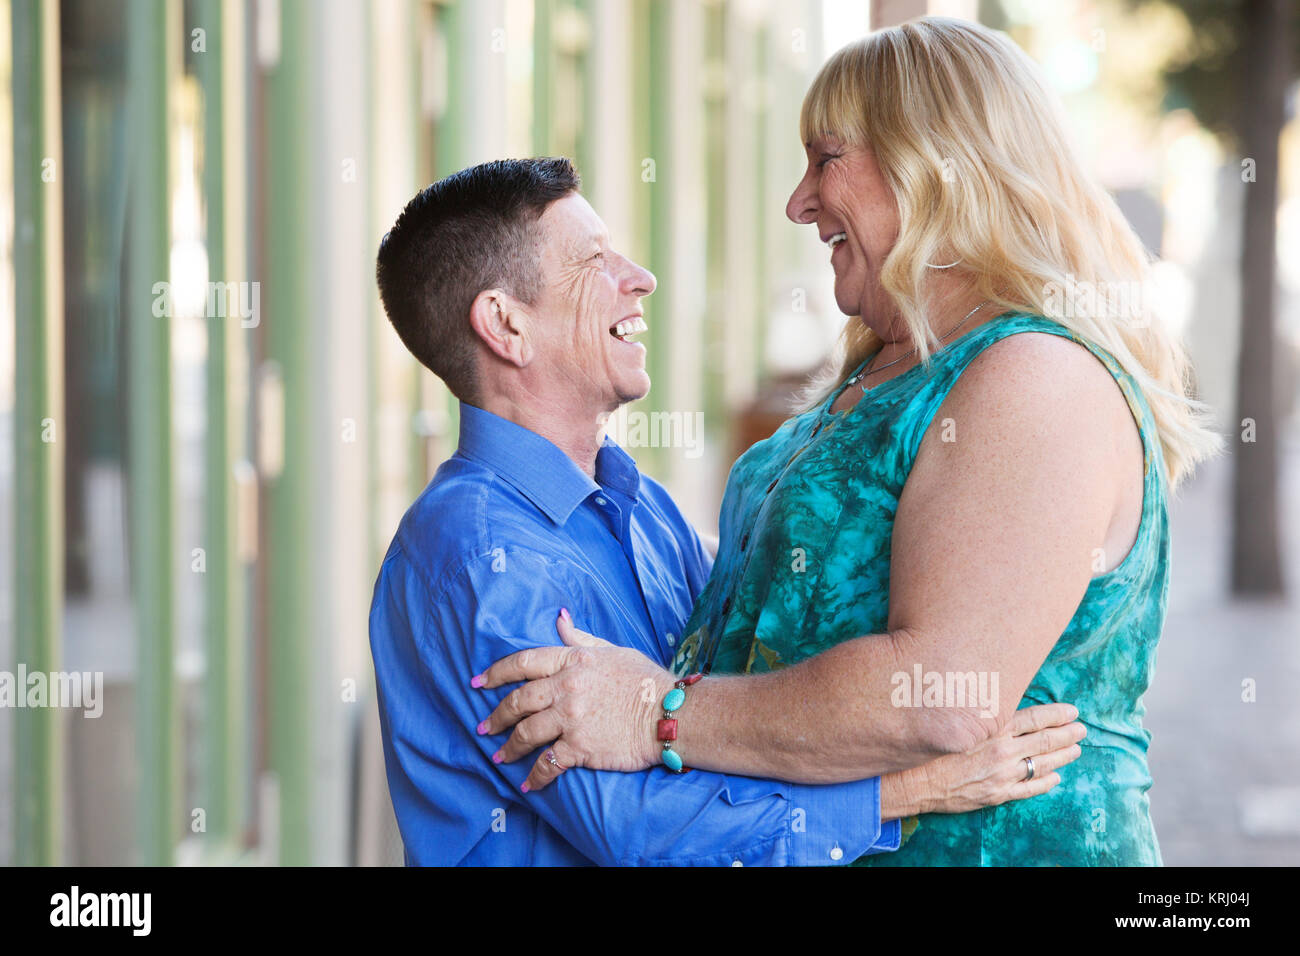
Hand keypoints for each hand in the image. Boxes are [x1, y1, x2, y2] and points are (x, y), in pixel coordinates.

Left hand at [474, 609, 676, 792]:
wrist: (670, 714)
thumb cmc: (645, 681)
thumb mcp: (612, 651)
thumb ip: (581, 639)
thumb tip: (559, 619)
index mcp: (573, 660)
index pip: (524, 662)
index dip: (496, 672)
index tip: (478, 682)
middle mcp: (567, 687)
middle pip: (518, 700)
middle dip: (497, 715)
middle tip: (484, 726)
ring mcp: (571, 718)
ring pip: (526, 733)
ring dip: (509, 746)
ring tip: (500, 756)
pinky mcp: (580, 747)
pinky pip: (548, 763)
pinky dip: (535, 776)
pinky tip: (528, 782)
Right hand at [882, 702, 1085, 816]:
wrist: (916, 779)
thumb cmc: (933, 744)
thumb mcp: (958, 719)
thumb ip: (982, 711)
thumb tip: (1000, 698)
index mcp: (994, 728)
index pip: (1035, 718)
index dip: (1057, 714)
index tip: (1073, 711)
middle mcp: (1003, 750)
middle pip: (1045, 740)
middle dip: (1067, 734)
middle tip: (1082, 730)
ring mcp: (1003, 774)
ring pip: (1042, 764)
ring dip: (1062, 756)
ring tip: (1076, 750)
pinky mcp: (998, 793)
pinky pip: (1029, 789)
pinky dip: (1045, 783)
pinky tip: (1056, 778)